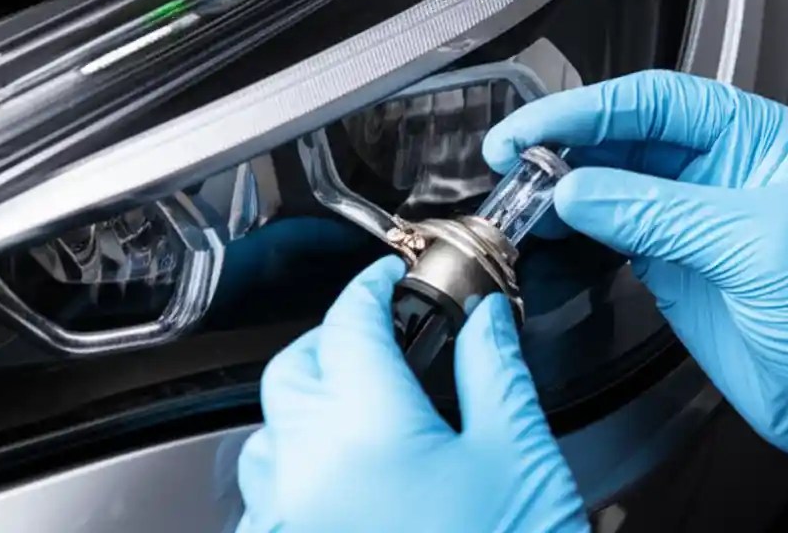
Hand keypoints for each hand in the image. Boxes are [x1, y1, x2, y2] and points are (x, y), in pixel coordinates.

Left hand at [236, 256, 587, 532]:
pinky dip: (297, 473)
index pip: (348, 324)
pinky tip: (345, 482)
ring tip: (364, 411)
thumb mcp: (519, 456)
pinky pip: (269, 501)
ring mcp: (288, 527)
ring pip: (267, 437)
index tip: (391, 280)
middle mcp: (307, 475)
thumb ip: (494, 371)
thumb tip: (484, 318)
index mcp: (368, 430)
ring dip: (307, 408)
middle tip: (384, 339)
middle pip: (292, 371)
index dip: (371, 289)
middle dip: (333, 341)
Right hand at [483, 71, 787, 512]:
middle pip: (626, 134)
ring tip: (517, 190)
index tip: (534, 128)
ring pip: (610, 180)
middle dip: (564, 140)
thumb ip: (661, 213)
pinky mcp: (673, 265)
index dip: (588, 109)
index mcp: (759, 139)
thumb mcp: (757, 249)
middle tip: (509, 156)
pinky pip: (611, 230)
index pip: (658, 101)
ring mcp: (693, 218)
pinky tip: (547, 224)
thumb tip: (579, 190)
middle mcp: (722, 170)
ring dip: (562, 183)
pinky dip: (574, 226)